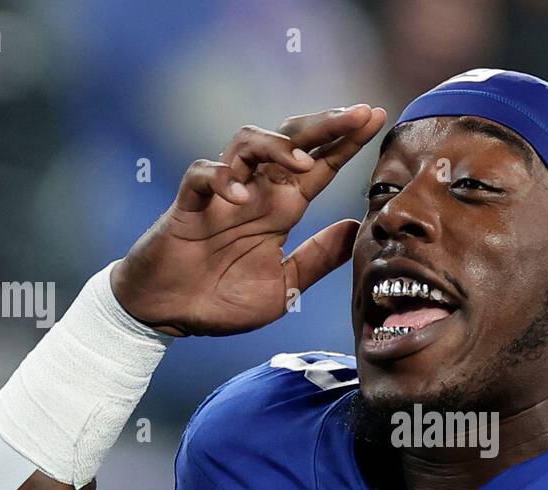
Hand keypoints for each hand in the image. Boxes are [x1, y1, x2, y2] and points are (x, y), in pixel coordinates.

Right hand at [111, 104, 386, 335]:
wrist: (169, 316)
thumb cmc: (222, 300)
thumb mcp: (285, 285)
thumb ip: (318, 258)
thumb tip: (356, 229)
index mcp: (281, 209)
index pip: (320, 165)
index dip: (346, 141)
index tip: (378, 117)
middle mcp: (255, 193)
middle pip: (291, 141)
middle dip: (324, 124)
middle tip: (357, 114)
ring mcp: (220, 195)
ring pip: (246, 143)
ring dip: (276, 146)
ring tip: (301, 164)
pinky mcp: (188, 205)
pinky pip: (202, 175)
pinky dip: (221, 179)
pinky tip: (239, 198)